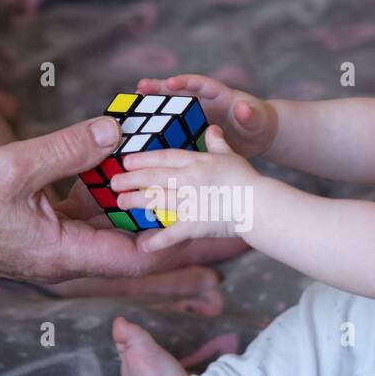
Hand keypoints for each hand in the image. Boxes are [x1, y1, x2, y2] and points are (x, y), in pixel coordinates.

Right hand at [0, 118, 248, 282]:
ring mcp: (57, 253)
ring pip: (118, 242)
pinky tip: (137, 188)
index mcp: (63, 257)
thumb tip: (117, 129)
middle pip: (139, 259)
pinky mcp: (46, 239)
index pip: (138, 258)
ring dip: (154, 229)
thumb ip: (67, 149)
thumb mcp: (12, 168)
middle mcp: (66, 263)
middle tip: (230, 242)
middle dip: (184, 249)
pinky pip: (94, 227)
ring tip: (198, 218)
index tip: (219, 230)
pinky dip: (117, 210)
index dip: (182, 244)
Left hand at [110, 126, 260, 252]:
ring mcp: (192, 202)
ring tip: (120, 203)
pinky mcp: (197, 224)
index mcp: (198, 162)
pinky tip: (143, 246)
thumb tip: (212, 128)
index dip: (144, 158)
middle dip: (132, 179)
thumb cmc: (248, 180)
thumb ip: (218, 144)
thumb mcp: (231, 156)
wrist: (260, 204)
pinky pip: (174, 233)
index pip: (165, 157)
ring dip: (137, 201)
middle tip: (114, 181)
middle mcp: (190, 180)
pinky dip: (158, 241)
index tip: (126, 159)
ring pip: (158, 200)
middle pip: (155, 177)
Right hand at [136, 74, 277, 157]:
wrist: (258, 138)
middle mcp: (204, 102)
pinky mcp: (193, 130)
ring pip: (172, 110)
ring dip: (154, 109)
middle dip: (160, 90)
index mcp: (220, 95)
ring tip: (132, 108)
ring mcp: (197, 116)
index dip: (185, 82)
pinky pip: (175, 129)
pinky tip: (143, 136)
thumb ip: (250, 114)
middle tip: (139, 88)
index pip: (201, 84)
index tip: (170, 82)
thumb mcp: (258, 119)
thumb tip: (242, 107)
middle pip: (179, 93)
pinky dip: (161, 131)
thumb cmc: (260, 123)